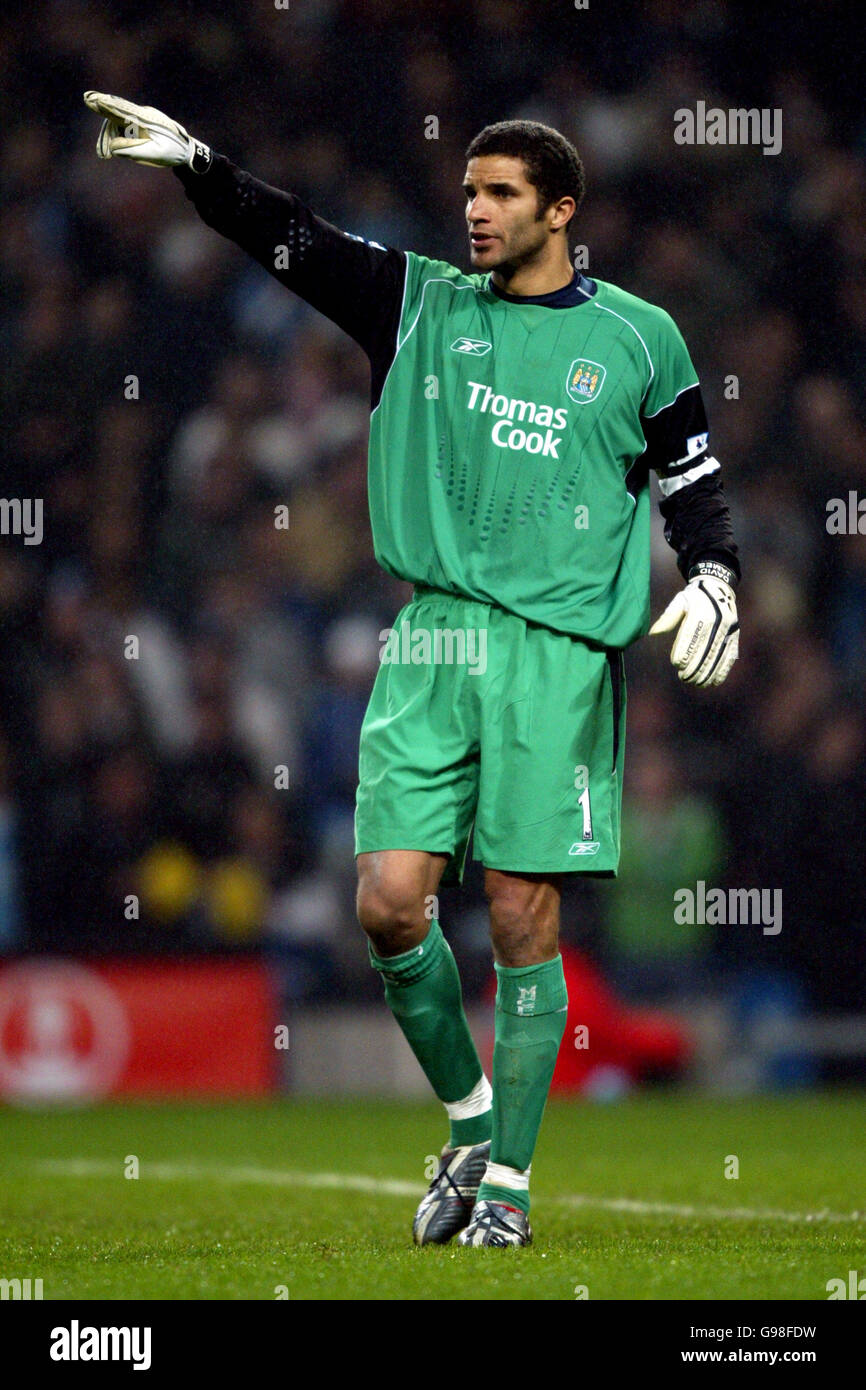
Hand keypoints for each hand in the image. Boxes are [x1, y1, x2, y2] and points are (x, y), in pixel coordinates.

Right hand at [83, 91, 209, 168]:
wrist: (186, 149)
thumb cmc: (172, 153)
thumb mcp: (154, 155)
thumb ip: (133, 150)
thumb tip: (113, 148)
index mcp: (148, 120)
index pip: (124, 111)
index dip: (107, 105)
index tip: (93, 99)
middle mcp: (143, 114)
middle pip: (116, 116)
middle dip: (105, 127)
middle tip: (99, 143)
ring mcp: (141, 116)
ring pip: (117, 122)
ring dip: (109, 137)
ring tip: (104, 155)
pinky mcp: (139, 121)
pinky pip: (121, 125)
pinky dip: (114, 136)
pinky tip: (109, 150)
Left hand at [649, 562, 738, 686]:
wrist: (719, 586)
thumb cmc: (695, 596)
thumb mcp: (680, 601)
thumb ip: (668, 618)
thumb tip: (653, 633)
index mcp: (702, 613)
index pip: (692, 638)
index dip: (685, 653)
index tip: (677, 664)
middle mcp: (718, 621)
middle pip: (706, 650)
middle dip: (695, 667)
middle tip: (684, 678)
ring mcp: (728, 629)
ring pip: (718, 656)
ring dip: (707, 672)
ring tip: (696, 683)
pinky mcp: (735, 635)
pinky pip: (730, 655)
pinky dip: (723, 670)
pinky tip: (714, 682)